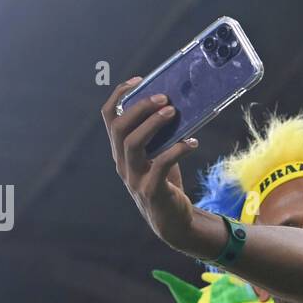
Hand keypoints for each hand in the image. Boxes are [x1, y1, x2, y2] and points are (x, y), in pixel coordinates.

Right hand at [100, 77, 199, 250]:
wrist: (172, 222)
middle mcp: (122, 163)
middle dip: (140, 108)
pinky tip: (193, 142)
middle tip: (164, 98)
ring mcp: (134, 178)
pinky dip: (177, 150)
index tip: (139, 80)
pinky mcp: (151, 190)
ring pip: (133, 144)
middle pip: (119, 128)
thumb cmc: (166, 183)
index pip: (109, 117)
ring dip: (153, 124)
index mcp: (120, 151)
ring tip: (174, 112)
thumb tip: (175, 103)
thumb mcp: (158, 155)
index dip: (120, 95)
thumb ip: (159, 135)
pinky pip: (160, 165)